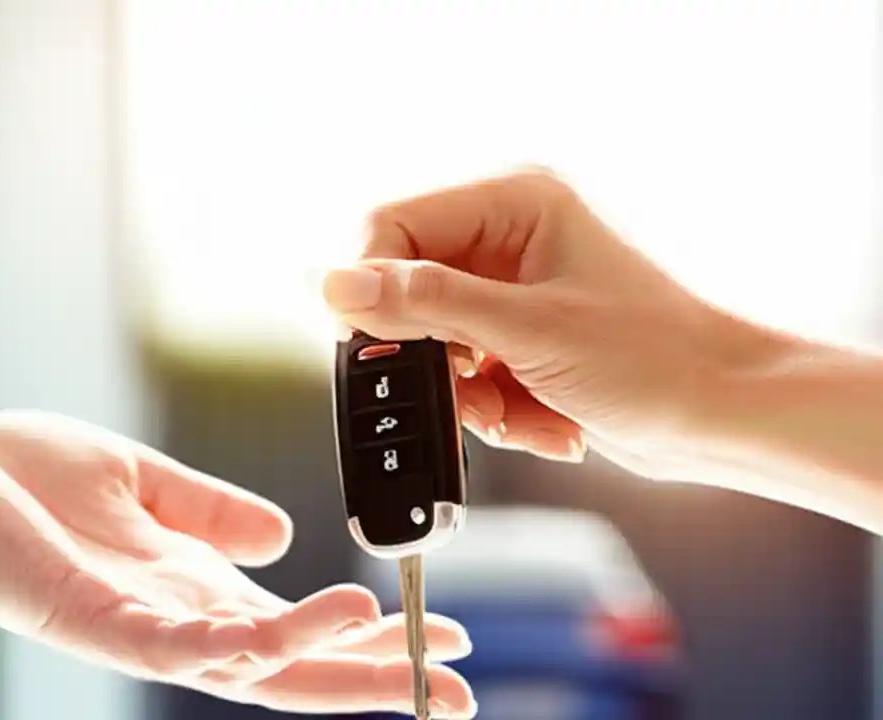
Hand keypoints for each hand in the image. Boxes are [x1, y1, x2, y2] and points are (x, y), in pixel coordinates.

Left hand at [0, 411, 476, 716]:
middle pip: (293, 664)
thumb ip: (209, 511)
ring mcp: (141, 629)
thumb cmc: (23, 480)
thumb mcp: (143, 483)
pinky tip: (309, 621)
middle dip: (373, 679)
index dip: (366, 637)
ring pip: (252, 664)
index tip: (440, 635)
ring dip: (327, 657)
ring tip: (397, 636)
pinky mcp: (102, 622)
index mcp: (192, 587)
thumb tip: (280, 534)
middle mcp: (177, 620)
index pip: (296, 626)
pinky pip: (187, 644)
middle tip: (458, 690)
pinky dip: (254, 640)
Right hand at [322, 169, 777, 481]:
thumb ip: (427, 305)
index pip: (394, 224)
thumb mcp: (530, 330)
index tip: (365, 340)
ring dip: (461, 390)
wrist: (723, 419)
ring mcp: (510, 294)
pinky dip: (488, 406)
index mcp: (514, 203)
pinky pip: (460, 373)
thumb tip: (337, 285)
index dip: (369, 282)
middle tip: (459, 385)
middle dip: (427, 352)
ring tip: (513, 408)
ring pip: (428, 340)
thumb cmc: (657, 358)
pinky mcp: (515, 341)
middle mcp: (506, 239)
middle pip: (406, 288)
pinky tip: (540, 418)